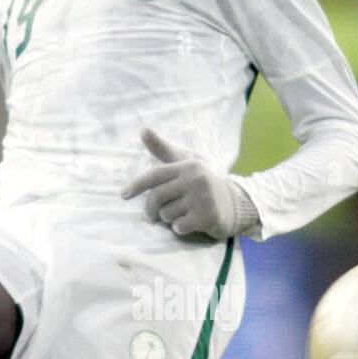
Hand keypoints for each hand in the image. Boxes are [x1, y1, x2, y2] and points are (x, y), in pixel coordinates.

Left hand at [121, 128, 248, 237]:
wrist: (234, 204)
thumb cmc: (200, 184)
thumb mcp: (183, 165)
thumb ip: (162, 150)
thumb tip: (142, 129)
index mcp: (187, 166)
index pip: (155, 175)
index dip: (137, 185)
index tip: (123, 195)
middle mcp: (195, 179)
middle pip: (157, 197)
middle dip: (150, 209)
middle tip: (152, 215)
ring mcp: (203, 199)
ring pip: (167, 214)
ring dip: (168, 218)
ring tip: (181, 214)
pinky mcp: (207, 217)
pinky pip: (178, 227)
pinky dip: (179, 228)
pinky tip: (190, 223)